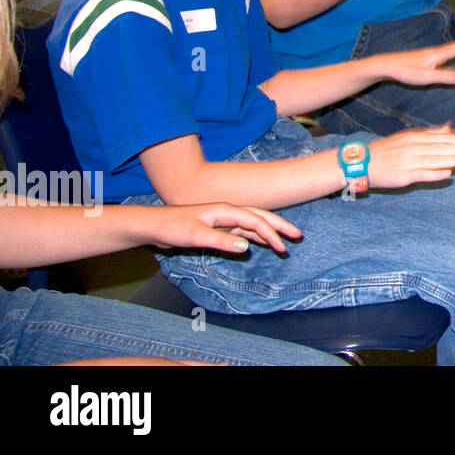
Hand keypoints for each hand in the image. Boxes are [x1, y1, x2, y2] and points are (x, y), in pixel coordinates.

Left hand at [147, 203, 302, 254]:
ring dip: (269, 232)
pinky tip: (262, 243)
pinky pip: (243, 231)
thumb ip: (222, 241)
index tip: (282, 246)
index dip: (271, 233)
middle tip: (298, 235)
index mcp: (225, 211)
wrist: (154, 225)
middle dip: (280, 226)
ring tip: (285, 242)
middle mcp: (228, 213)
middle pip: (260, 217)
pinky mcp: (218, 228)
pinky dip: (256, 236)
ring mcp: (224, 220)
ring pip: (253, 224)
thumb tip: (247, 247)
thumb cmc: (173, 228)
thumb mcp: (197, 236)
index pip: (255, 220)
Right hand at [368, 125, 454, 188]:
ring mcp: (409, 161)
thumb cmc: (386, 151)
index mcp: (415, 138)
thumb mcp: (407, 137)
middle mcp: (413, 148)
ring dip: (453, 159)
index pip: (440, 138)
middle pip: (441, 148)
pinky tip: (447, 173)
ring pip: (435, 160)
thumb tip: (448, 128)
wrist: (362, 162)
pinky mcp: (404, 175)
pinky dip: (435, 173)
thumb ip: (429, 134)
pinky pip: (422, 174)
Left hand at [377, 35, 454, 86]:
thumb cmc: (405, 71)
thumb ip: (444, 77)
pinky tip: (450, 53)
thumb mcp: (426, 77)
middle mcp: (435, 52)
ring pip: (450, 48)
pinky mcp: (424, 57)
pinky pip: (444, 51)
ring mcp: (429, 54)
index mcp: (437, 55)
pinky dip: (452, 50)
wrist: (387, 65)